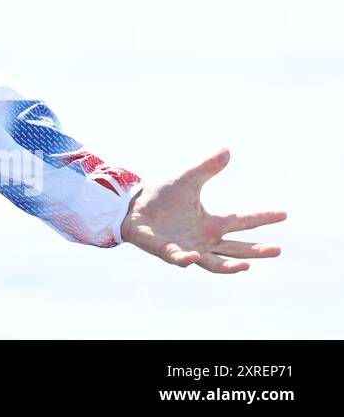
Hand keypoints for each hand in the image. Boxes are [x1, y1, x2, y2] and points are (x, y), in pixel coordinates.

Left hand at [120, 148, 285, 272]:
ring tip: (247, 266)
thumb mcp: (187, 180)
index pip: (242, 221)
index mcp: (212, 223)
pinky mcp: (168, 252)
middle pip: (236, 249)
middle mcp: (205, 239)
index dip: (263, 218)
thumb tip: (227, 149)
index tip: (284, 213)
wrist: (132, 207)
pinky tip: (194, 256)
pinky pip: (179, 258)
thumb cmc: (161, 197)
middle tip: (278, 250)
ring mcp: (188, 248)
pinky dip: (186, 259)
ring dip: (229, 266)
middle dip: (256, 251)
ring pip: (215, 263)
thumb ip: (206, 168)